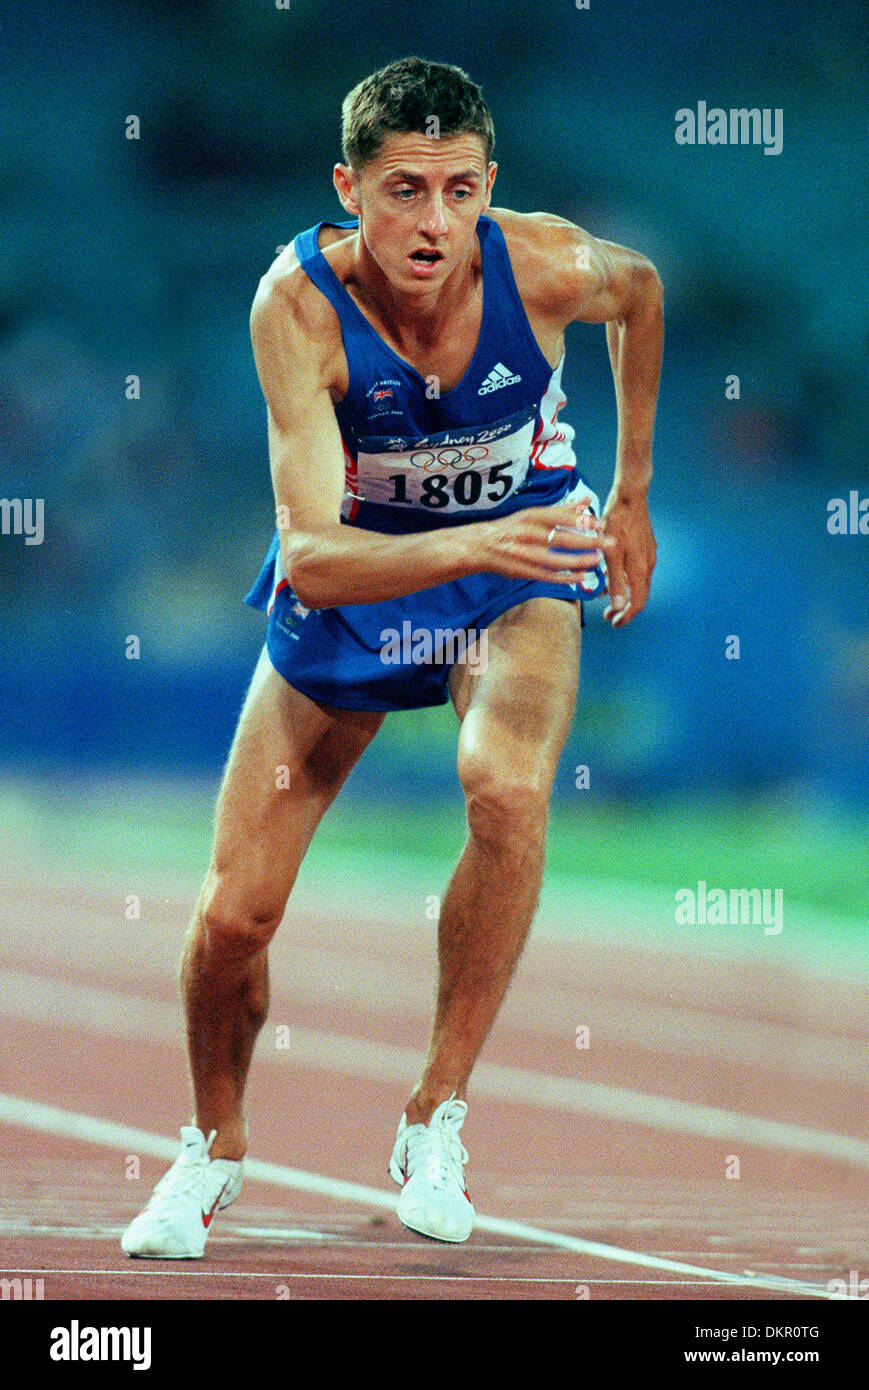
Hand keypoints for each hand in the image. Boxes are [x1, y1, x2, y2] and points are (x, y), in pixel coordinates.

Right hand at [477, 495, 615, 583]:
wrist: (480, 546)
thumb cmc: (513, 528)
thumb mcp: (534, 514)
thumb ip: (563, 509)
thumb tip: (587, 500)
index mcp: (532, 516)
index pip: (562, 517)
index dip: (583, 521)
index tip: (603, 524)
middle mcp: (528, 533)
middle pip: (562, 538)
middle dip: (588, 541)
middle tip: (610, 543)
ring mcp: (524, 553)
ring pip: (556, 559)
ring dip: (579, 561)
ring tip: (597, 560)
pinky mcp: (522, 571)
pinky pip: (547, 576)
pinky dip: (565, 577)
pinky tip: (581, 577)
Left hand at [601, 490, 655, 626]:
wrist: (630, 496)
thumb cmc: (617, 522)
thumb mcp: (611, 553)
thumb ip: (616, 581)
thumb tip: (619, 606)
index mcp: (640, 569)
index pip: (638, 603)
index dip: (627, 617)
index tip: (614, 623)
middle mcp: (648, 564)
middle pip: (639, 595)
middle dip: (624, 608)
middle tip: (608, 615)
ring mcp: (648, 555)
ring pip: (638, 582)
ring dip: (624, 593)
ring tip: (606, 595)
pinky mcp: (645, 546)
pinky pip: (637, 570)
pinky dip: (626, 579)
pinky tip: (613, 574)